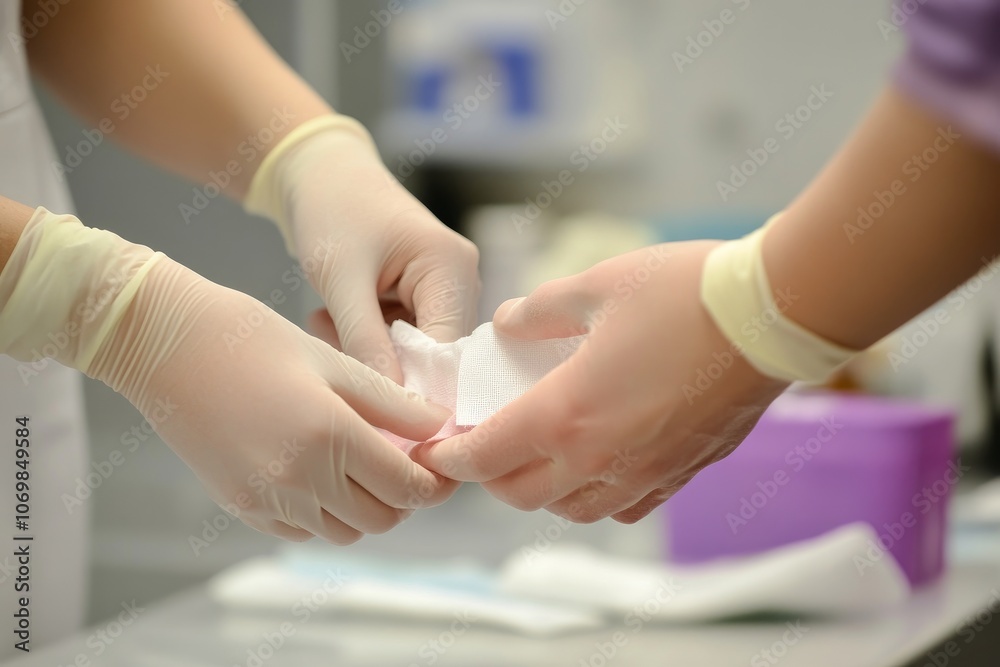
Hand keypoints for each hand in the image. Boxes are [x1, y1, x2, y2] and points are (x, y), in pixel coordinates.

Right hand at [0, 208, 457, 544]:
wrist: (167, 345)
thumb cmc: (252, 338)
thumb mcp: (333, 361)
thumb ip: (391, 403)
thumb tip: (438, 428)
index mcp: (329, 437)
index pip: (407, 487)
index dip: (435, 483)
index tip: (443, 466)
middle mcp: (299, 479)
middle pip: (381, 518)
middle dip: (406, 496)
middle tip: (408, 462)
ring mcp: (266, 499)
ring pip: (344, 531)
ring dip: (367, 507)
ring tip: (366, 466)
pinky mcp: (241, 506)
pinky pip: (303, 530)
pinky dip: (326, 514)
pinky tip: (324, 475)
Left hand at [259, 117, 479, 382]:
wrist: (317, 172)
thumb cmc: (330, 210)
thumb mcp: (342, 278)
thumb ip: (367, 341)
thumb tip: (397, 403)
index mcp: (453, 269)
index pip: (449, 351)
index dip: (416, 385)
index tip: (370, 404)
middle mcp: (462, 282)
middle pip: (435, 356)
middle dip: (384, 363)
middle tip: (330, 341)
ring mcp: (445, 290)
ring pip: (413, 352)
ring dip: (368, 350)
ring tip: (324, 321)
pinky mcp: (423, 298)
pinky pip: (401, 339)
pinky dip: (365, 338)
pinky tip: (332, 317)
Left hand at [416, 242, 786, 523]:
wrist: (773, 315)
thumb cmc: (685, 293)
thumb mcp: (596, 284)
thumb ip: (539, 308)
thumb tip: (508, 323)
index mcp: (566, 413)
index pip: (486, 456)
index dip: (450, 456)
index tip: (434, 448)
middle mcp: (601, 458)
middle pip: (521, 494)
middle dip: (490, 475)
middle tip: (482, 442)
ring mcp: (645, 472)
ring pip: (571, 509)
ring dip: (540, 491)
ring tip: (534, 454)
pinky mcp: (683, 472)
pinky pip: (624, 506)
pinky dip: (595, 497)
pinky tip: (596, 464)